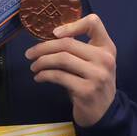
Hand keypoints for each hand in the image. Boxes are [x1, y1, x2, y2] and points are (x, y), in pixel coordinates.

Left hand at [24, 13, 116, 127]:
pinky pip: (58, 76)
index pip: (93, 23)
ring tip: (33, 66)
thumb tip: (49, 38)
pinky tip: (38, 77)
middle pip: (67, 43)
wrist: (104, 112)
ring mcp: (97, 75)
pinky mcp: (86, 90)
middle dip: (43, 47)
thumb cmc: (92, 83)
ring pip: (61, 59)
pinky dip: (44, 75)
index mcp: (107, 47)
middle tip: (30, 53)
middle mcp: (104, 59)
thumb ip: (79, 49)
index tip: (53, 33)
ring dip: (41, 61)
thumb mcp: (93, 63)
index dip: (71, 24)